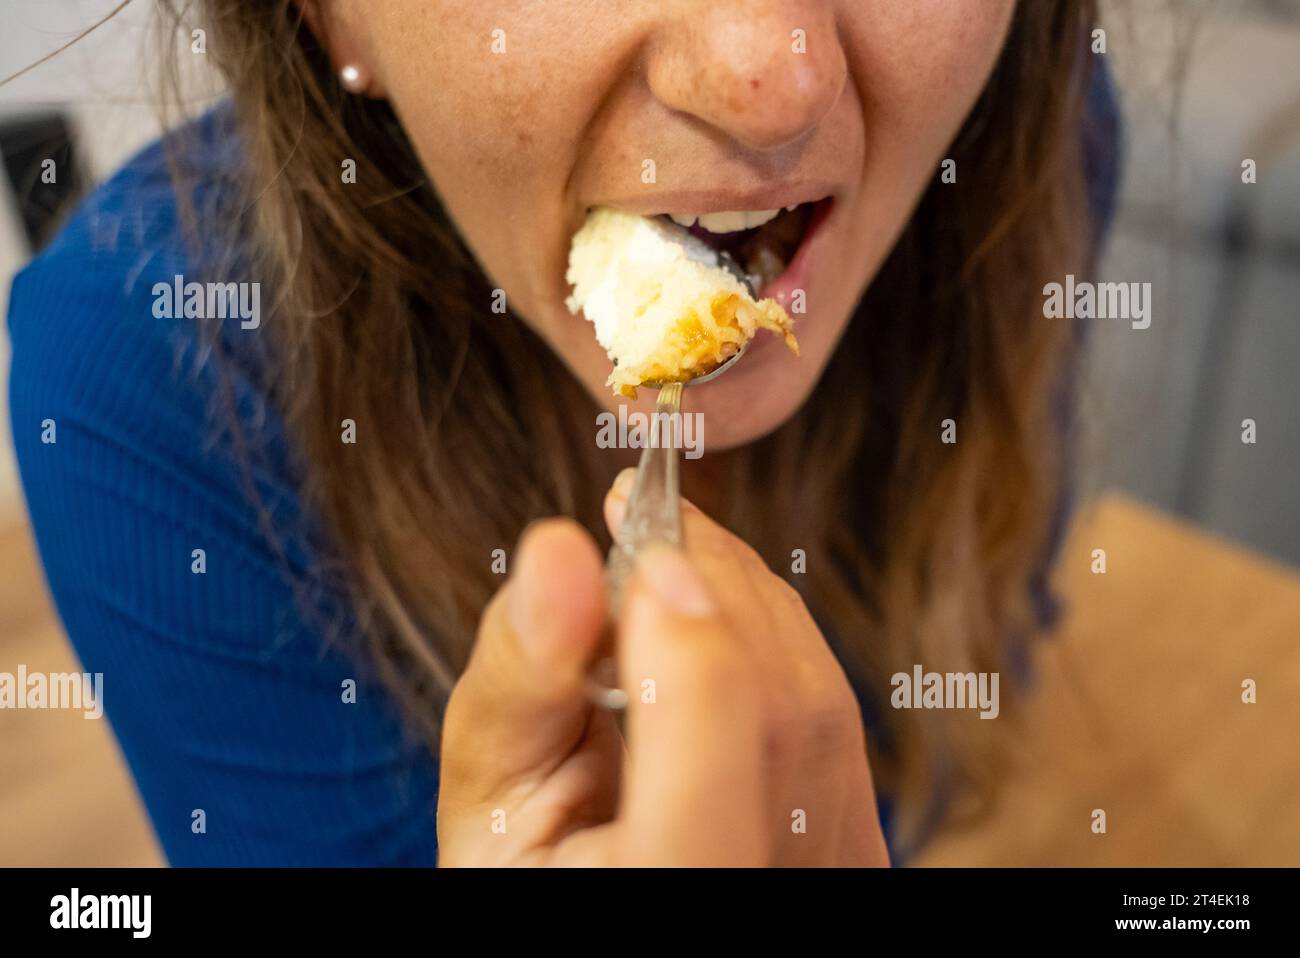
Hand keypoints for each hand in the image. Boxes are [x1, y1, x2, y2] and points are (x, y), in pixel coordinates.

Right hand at [435, 471, 889, 865]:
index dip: (688, 672)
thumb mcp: (487, 781)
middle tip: (639, 515)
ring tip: (662, 550)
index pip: (697, 827)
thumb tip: (559, 551)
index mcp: (651, 897)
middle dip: (713, 586)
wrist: (610, 876)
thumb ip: (520, 676)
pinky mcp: (853, 844)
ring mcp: (821, 871)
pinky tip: (707, 606)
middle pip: (778, 727)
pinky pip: (834, 715)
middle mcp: (758, 888)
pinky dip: (768, 633)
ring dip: (742, 596)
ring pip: (818, 705)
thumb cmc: (530, 848)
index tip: (646, 562)